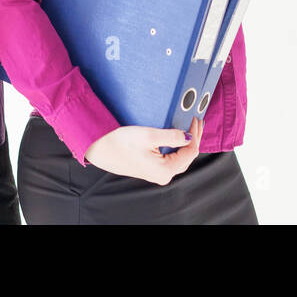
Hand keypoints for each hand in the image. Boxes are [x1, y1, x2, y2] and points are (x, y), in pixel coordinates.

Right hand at [83, 117, 201, 184]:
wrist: (99, 149)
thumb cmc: (120, 142)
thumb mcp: (148, 135)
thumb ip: (172, 137)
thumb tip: (189, 137)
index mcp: (165, 171)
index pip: (190, 152)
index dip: (196, 134)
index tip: (196, 119)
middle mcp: (163, 176)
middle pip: (187, 157)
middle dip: (194, 139)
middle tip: (196, 121)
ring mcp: (157, 174)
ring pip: (180, 159)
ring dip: (186, 143)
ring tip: (190, 127)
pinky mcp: (152, 169)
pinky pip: (171, 159)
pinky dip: (177, 147)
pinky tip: (177, 137)